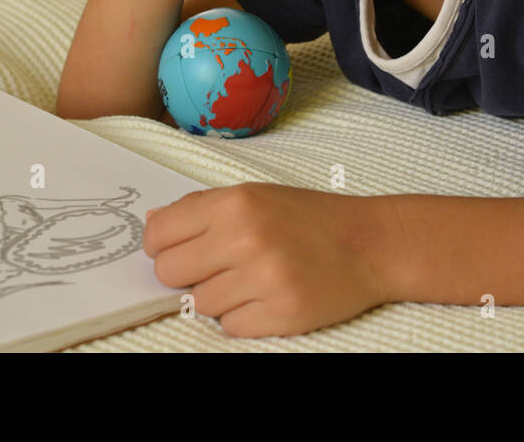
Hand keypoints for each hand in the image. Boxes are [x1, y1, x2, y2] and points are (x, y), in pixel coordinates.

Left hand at [143, 182, 393, 337]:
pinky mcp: (282, 313)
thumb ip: (201, 208)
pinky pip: (230, 327)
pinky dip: (243, 316)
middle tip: (215, 267)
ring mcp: (265, 278)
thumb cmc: (310, 217)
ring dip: (219, 296)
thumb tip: (152, 225)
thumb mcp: (256, 195)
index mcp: (235, 203)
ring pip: (200, 304)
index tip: (178, 250)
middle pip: (170, 273)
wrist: (371, 243)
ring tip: (251, 279)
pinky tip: (266, 296)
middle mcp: (246, 238)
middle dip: (186, 274)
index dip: (162, 247)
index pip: (159, 235)